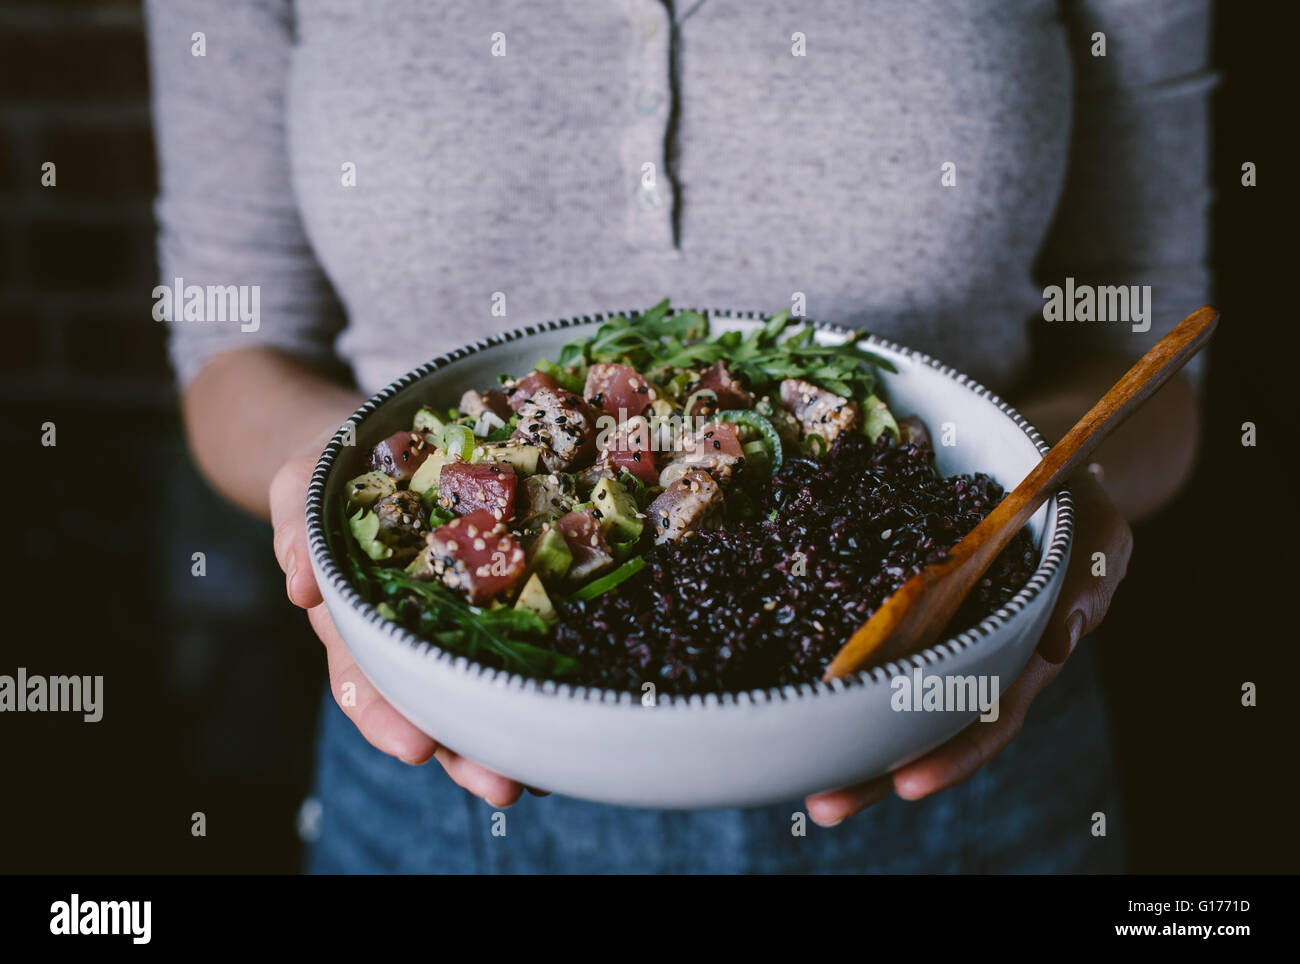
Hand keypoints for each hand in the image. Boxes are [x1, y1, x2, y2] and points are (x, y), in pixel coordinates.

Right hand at [269, 450, 529, 808]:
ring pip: (479, 686)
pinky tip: (572, 714)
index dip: (386, 716)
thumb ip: (296, 528)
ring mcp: (459, 618)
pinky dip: (542, 678)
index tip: (414, 745)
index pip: (364, 679)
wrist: (389, 441)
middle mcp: (410, 632)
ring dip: (506, 732)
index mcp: (358, 617)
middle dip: (462, 750)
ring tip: (542, 770)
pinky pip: (523, 638)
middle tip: (500, 782)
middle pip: (432, 702)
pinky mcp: (507, 593)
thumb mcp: (305, 486)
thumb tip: (302, 587)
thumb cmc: (339, 470)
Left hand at [804, 466, 1131, 825]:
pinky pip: (867, 640)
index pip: (987, 720)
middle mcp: (969, 656)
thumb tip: (1058, 639)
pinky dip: (835, 667)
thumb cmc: (1076, 510)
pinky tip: (789, 693)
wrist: (1043, 476)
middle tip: (823, 806)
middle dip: (875, 771)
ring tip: (794, 772)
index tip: (908, 783)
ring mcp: (933, 633)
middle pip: (922, 726)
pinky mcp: (901, 604)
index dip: (952, 756)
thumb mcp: (1099, 539)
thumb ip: (1087, 586)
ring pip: (887, 693)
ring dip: (844, 733)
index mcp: (1018, 655)